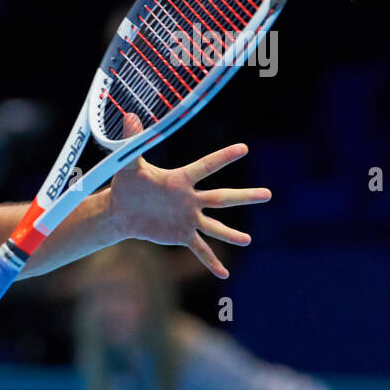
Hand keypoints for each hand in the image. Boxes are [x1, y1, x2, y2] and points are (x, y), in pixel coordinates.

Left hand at [107, 112, 270, 277]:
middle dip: (244, 196)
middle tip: (268, 194)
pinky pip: (199, 249)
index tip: (244, 148)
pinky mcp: (181, 234)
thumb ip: (133, 141)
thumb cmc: (127, 185)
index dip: (223, 157)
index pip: (205, 166)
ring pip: (215, 226)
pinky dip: (210, 261)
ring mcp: (188, 218)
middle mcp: (190, 199)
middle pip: (222, 197)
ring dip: (231, 234)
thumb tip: (129, 115)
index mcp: (181, 180)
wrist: (122, 211)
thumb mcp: (128, 164)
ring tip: (247, 240)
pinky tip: (224, 274)